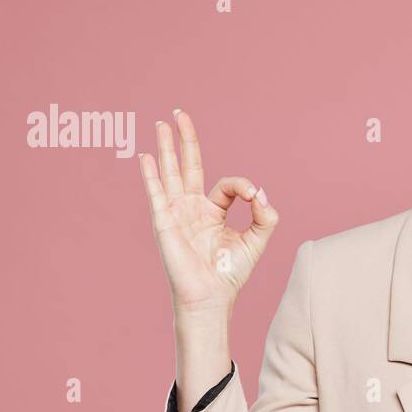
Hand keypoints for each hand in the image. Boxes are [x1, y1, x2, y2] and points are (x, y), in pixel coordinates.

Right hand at [138, 108, 278, 314]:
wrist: (211, 297)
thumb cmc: (229, 274)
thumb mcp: (257, 241)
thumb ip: (266, 216)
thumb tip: (261, 192)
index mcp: (213, 212)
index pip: (227, 186)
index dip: (244, 186)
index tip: (255, 196)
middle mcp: (192, 209)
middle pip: (188, 166)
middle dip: (185, 140)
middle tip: (179, 114)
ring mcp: (176, 213)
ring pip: (170, 173)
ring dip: (166, 148)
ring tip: (162, 123)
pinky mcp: (165, 222)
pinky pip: (156, 194)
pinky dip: (150, 175)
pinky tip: (145, 156)